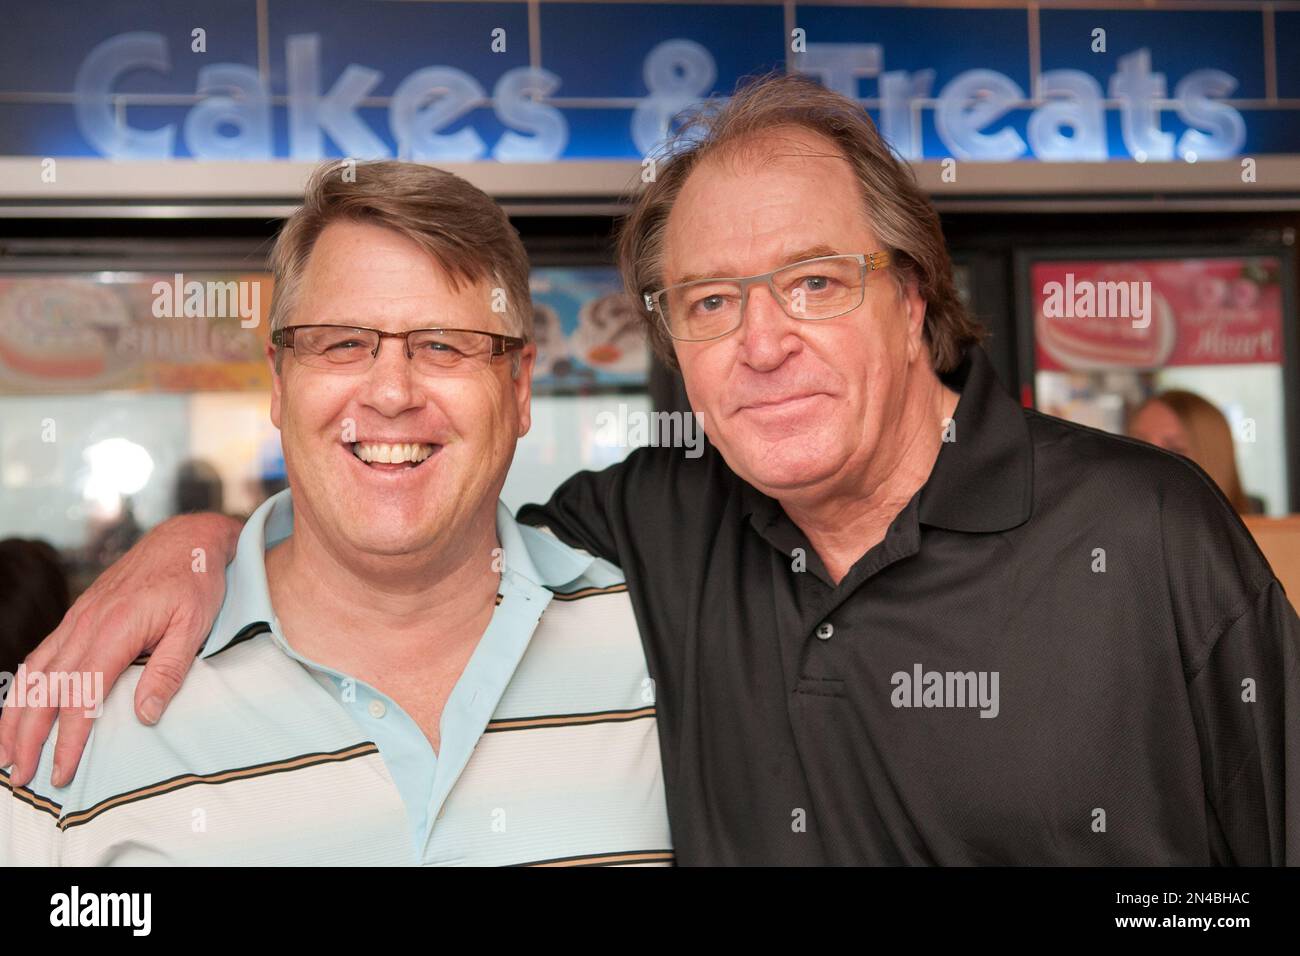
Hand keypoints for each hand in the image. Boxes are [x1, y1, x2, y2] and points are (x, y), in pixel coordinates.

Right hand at [0, 511, 241, 788]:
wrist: (186, 539)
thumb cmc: (195, 581)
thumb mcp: (195, 626)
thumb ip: (168, 671)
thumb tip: (145, 716)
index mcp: (114, 630)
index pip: (81, 696)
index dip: (68, 738)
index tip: (62, 771)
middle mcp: (85, 625)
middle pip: (46, 690)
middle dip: (28, 737)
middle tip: (21, 776)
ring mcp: (77, 619)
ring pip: (33, 673)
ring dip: (15, 716)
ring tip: (5, 753)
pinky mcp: (78, 617)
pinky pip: (40, 656)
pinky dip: (23, 687)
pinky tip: (18, 709)